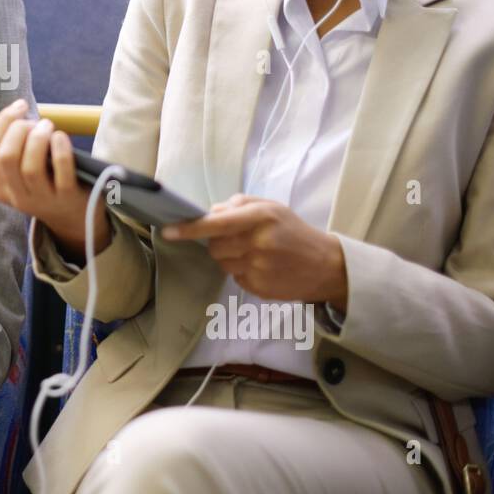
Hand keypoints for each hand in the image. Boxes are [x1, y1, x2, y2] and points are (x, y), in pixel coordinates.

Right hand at [0, 98, 108, 257]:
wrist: (72, 215)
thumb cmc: (40, 182)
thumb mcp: (12, 172)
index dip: (4, 121)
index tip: (19, 106)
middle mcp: (17, 197)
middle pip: (7, 157)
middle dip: (19, 130)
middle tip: (34, 121)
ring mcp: (43, 200)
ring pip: (31, 167)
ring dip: (39, 138)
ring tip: (48, 126)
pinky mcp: (67, 198)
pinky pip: (61, 171)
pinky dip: (60, 149)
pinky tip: (60, 137)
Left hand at [161, 194, 347, 308]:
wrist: (325, 266)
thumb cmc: (293, 231)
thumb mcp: (271, 207)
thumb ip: (238, 205)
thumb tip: (209, 213)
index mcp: (261, 218)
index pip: (217, 223)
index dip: (190, 228)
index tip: (168, 230)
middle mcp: (258, 243)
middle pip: (214, 245)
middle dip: (217, 241)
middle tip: (237, 238)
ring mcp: (258, 268)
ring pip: (221, 262)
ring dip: (229, 256)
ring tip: (253, 252)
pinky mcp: (258, 288)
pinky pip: (234, 277)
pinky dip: (240, 270)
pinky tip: (261, 266)